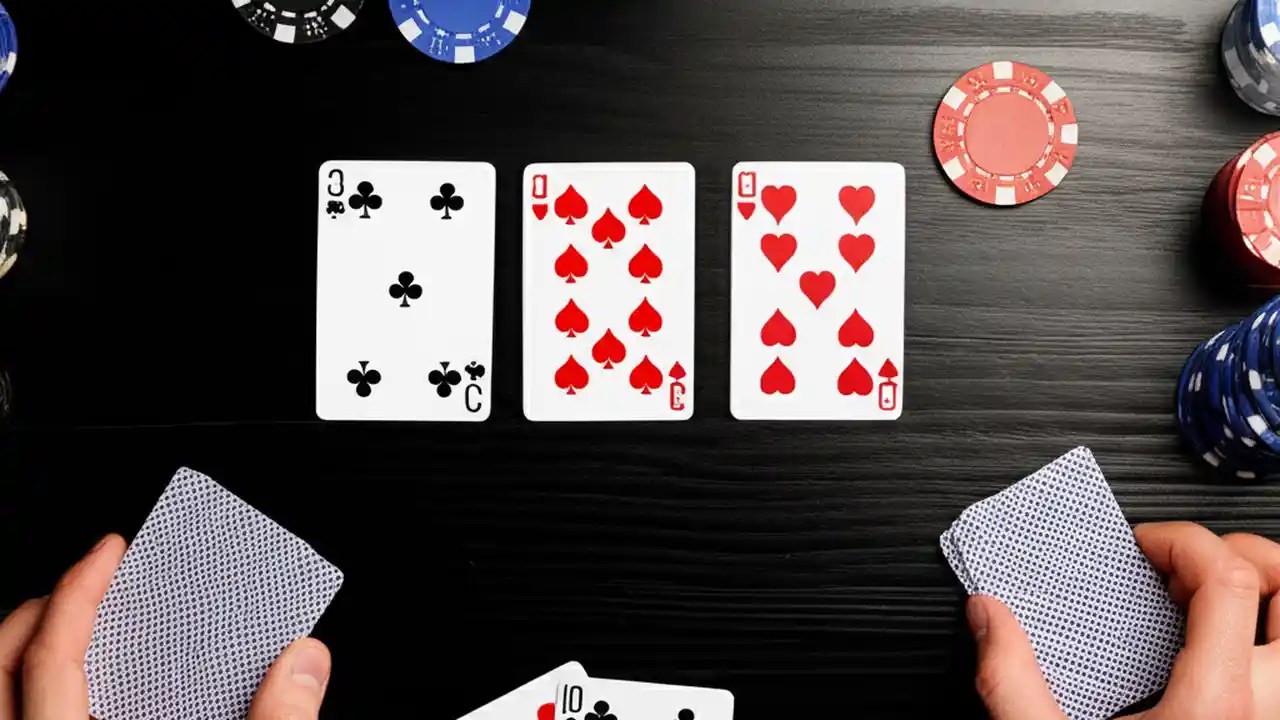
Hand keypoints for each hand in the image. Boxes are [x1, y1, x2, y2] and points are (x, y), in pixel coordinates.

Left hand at [0, 535, 332, 719]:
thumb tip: (303, 664)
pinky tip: (84, 692)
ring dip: (26, 649)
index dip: (79, 589)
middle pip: (2, 663)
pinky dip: (36, 693)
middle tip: (84, 578)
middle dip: (40, 607)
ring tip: (68, 623)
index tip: (107, 551)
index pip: (55, 654)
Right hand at [967, 521, 1279, 718]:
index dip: (1181, 540)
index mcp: (1214, 706)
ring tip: (1223, 594)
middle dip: (1243, 554)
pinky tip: (1228, 654)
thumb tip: (989, 618)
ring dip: (1269, 596)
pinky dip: (1269, 644)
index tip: (1143, 550)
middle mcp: (1267, 714)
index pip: (1226, 580)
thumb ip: (1011, 680)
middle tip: (1192, 559)